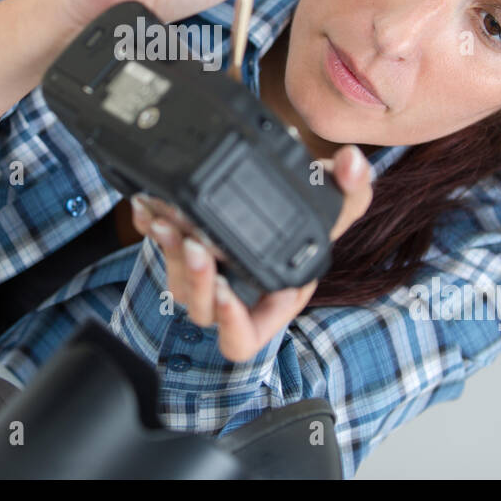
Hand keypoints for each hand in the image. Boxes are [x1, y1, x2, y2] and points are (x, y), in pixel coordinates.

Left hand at [128, 143, 374, 361]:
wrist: (291, 195)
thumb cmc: (317, 214)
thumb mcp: (341, 203)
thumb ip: (352, 189)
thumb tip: (353, 163)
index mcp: (273, 299)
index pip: (244, 337)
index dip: (231, 324)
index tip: (227, 292)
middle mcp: (237, 294)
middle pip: (202, 311)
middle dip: (195, 280)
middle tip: (195, 244)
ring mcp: (209, 274)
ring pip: (177, 284)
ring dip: (169, 254)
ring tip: (168, 220)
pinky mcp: (186, 249)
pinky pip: (160, 250)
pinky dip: (151, 230)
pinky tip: (148, 207)